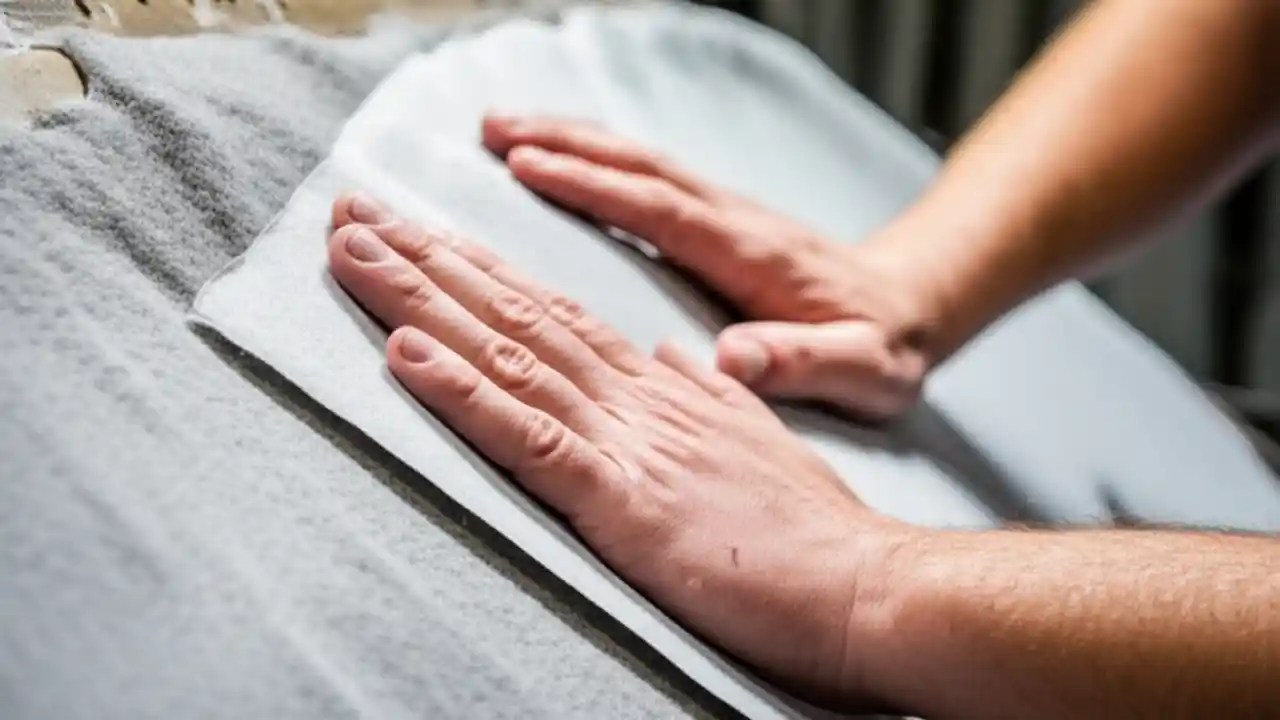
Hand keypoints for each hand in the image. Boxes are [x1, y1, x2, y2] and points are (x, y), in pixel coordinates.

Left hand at [328, 192, 906, 706]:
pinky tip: (405, 352)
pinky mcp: (623, 501)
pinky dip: (462, 393)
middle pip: (516, 315)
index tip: (422, 234)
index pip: (556, 313)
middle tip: (354, 212)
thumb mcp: (754, 441)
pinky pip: (527, 438)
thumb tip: (676, 357)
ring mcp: (629, 444)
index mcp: (663, 389)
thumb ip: (708, 396)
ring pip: (508, 357)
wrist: (862, 587)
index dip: (482, 271)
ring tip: (356, 251)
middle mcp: (637, 397)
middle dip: (428, 261)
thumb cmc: (809, 530)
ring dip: (422, 302)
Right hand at [482, 114, 942, 418]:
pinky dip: (596, 163)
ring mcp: (724, 216)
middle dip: (565, 144)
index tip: (530, 166)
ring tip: (501, 129)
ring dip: (572, 142)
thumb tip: (733, 356)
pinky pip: (646, 182)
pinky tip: (558, 161)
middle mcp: (733, 221)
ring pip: (639, 165)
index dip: (597, 186)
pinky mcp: (717, 223)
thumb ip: (804, 362)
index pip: (663, 210)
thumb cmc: (883, 349)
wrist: (913, 309)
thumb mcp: (863, 370)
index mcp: (754, 255)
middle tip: (492, 129)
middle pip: (640, 168)